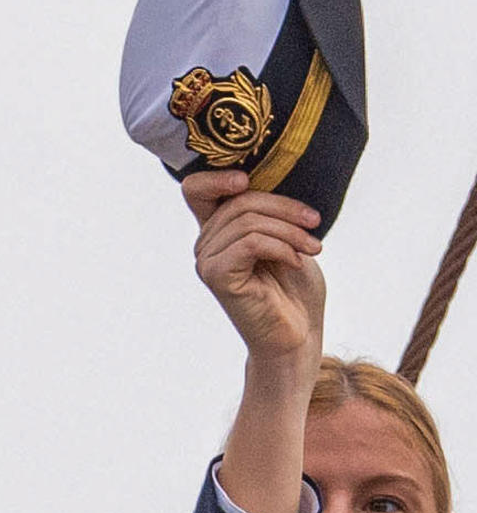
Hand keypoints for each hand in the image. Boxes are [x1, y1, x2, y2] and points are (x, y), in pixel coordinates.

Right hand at [183, 170, 324, 365]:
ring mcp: (208, 262)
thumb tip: (270, 177)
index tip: (247, 180)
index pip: (196, 190)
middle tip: (315, 223)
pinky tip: (297, 261)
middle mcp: (205, 246)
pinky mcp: (217, 278)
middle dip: (285, 209)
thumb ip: (267, 211)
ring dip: (290, 231)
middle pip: (240, 201)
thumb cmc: (294, 289)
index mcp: (218, 231)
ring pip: (249, 221)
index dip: (216, 176)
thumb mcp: (284, 236)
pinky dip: (283, 247)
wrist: (297, 335)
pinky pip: (251, 242)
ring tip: (313, 246)